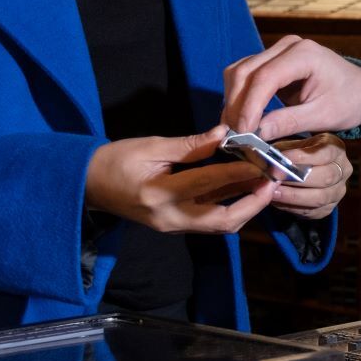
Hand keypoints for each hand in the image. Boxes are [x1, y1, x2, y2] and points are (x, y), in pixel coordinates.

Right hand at [84, 127, 276, 233]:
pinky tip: (245, 189)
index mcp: (159, 194)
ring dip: (246, 207)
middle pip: (222, 221)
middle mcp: (169, 218)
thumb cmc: (115, 160)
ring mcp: (173, 227)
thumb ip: (190, 145)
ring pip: (219, 225)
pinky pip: (210, 221)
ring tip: (266, 185)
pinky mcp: (175, 227)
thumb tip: (224, 133)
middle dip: (252, 204)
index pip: (208, 184)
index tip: (262, 160)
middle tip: (272, 181)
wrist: (87, 185)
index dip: (238, 172)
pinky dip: (231, 206)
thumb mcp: (151, 145)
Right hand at [222, 35, 360, 141]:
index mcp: (304, 55)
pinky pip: (245, 76)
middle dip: (235, 105)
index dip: (249, 106)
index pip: (265, 77)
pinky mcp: (272, 62)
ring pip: (239, 72)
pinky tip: (240, 119)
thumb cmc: (349, 101)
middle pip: (245, 72)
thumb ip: (289, 122)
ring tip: (234, 131)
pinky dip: (238, 97)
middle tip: (233, 136)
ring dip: (233, 101)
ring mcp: (278, 52)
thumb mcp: (323, 116)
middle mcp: (287, 47)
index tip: (243, 132)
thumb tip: (256, 134)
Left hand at [265, 135, 352, 220]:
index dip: (303, 156)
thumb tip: (266, 149)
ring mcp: (338, 191)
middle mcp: (343, 170)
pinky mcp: (328, 208)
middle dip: (297, 179)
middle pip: (326, 177)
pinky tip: (278, 201)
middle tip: (275, 177)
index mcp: (336, 149)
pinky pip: (312, 211)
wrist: (304, 172)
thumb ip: (284, 148)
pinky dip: (293, 207)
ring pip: (319, 197)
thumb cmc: (297, 155)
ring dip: (293, 196)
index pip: (325, 153)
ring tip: (272, 192)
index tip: (282, 157)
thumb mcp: (293, 144)